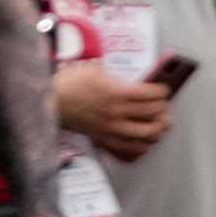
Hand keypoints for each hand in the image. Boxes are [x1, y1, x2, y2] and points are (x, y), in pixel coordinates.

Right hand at [53, 63, 172, 158]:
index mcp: (117, 92)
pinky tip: (146, 142)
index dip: (162, 91)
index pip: (150, 94)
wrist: (51, 101)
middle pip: (152, 114)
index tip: (164, 89)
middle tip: (165, 106)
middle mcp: (118, 112)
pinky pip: (128, 147)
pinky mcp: (104, 138)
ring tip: (162, 125)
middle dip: (163, 109)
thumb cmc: (69, 83)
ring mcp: (111, 127)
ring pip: (145, 134)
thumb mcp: (94, 69)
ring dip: (158, 130)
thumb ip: (114, 78)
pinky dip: (141, 146)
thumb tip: (129, 83)